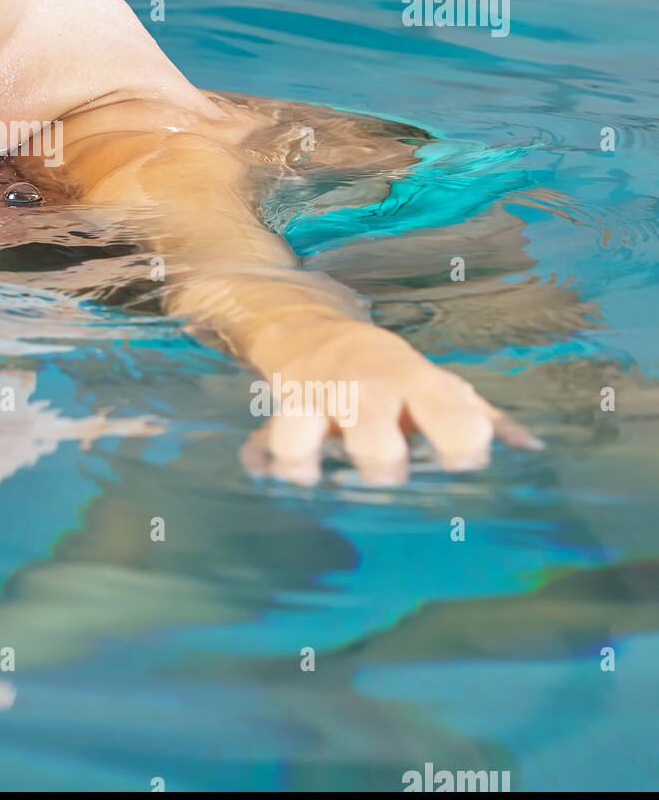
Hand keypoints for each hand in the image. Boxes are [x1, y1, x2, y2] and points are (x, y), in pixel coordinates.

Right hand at [240, 320, 541, 486]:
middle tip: (386, 474)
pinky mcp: (284, 405)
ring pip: (304, 432)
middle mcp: (368, 389)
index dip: (461, 442)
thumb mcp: (432, 383)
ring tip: (311, 476)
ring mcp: (321, 396)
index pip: (451, 411)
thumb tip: (531, 450)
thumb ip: (479, 417)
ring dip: (304, 460)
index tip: (463, 463)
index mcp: (417, 383)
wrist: (307, 324)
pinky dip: (268, 461)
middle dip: (378, 459)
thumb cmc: (386, 370)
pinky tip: (278, 473)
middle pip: (373, 432)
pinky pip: (269, 440)